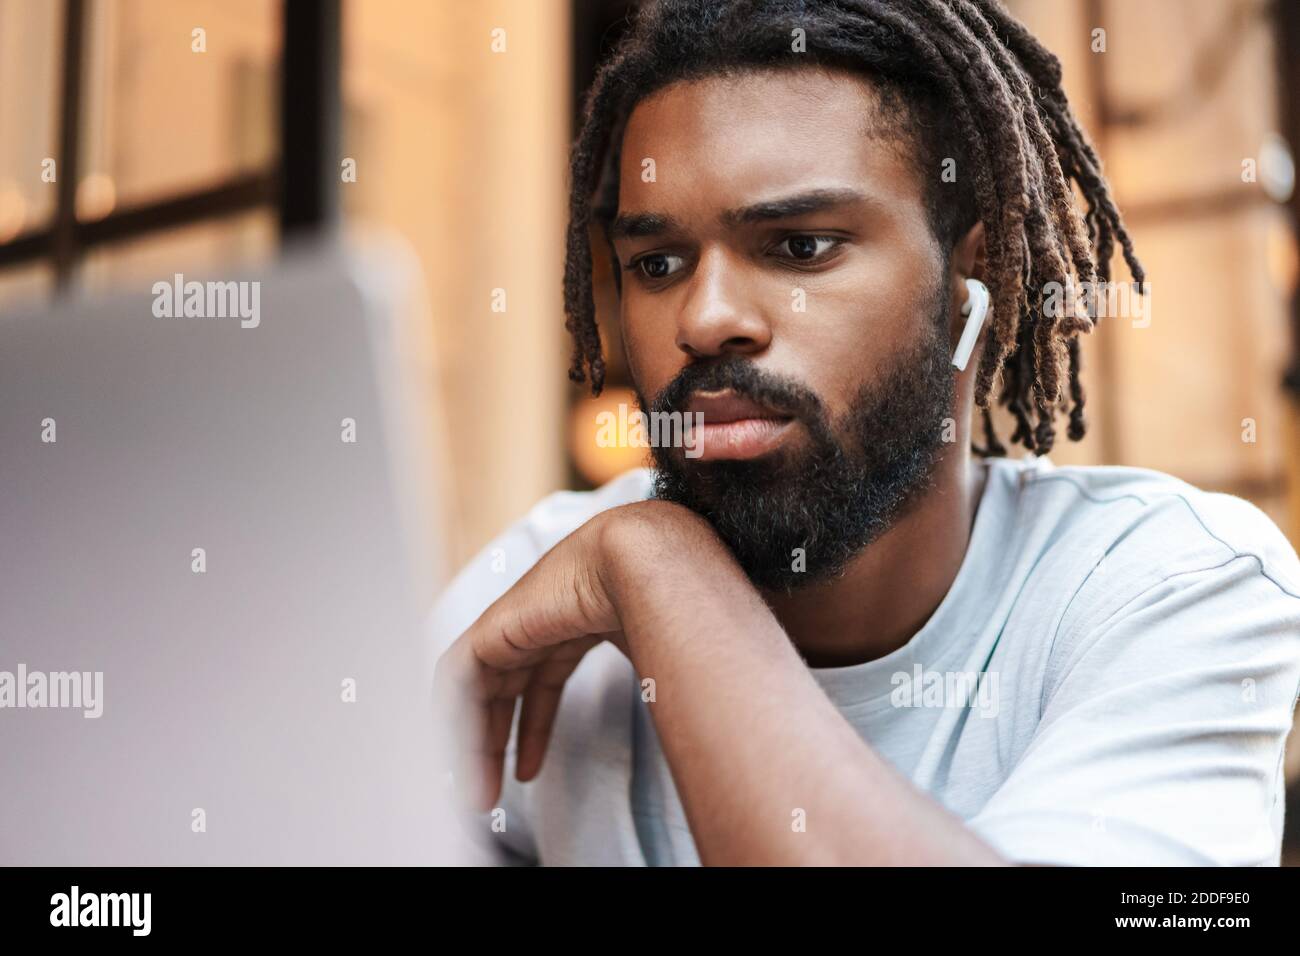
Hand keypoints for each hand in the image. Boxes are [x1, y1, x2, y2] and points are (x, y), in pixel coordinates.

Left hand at [434, 499, 711, 811]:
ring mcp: (514, 622)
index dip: (533, 730)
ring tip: (479, 791)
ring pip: (478, 689)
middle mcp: (539, 621)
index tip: (529, 771)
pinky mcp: (495, 627)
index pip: (540, 682)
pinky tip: (463, 751)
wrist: (646, 560)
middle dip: (496, 744)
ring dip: (476, 743)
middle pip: (506, 690)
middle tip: (491, 793)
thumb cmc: (667, 598)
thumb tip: (679, 730)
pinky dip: (455, 715)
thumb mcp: (654, 656)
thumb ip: (652, 687)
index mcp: (575, 621)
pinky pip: (458, 677)